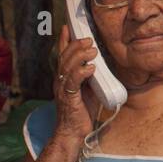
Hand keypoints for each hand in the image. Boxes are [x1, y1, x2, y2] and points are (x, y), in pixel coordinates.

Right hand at [54, 24, 100, 138]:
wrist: (73, 134)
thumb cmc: (82, 113)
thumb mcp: (89, 91)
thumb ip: (92, 78)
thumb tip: (102, 65)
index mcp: (64, 78)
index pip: (62, 56)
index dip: (64, 41)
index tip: (67, 27)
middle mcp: (60, 82)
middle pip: (64, 57)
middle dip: (75, 45)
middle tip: (88, 39)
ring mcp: (62, 90)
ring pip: (67, 67)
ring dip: (80, 56)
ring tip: (92, 50)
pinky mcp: (68, 99)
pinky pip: (73, 82)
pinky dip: (82, 73)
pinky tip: (91, 68)